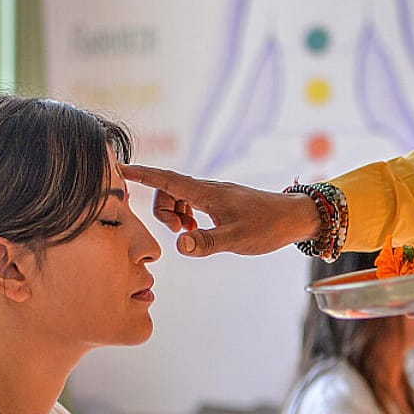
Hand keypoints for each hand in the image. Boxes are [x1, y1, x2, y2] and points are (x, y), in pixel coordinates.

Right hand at [120, 164, 320, 256]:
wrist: (294, 217)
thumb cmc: (267, 227)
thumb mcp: (235, 239)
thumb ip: (205, 243)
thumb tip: (178, 245)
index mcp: (206, 193)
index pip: (165, 179)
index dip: (140, 174)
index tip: (118, 169)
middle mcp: (207, 189)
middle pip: (167, 189)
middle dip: (162, 209)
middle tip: (179, 232)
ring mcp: (214, 194)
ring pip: (178, 196)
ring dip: (174, 214)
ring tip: (190, 233)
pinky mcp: (220, 202)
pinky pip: (191, 202)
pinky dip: (186, 215)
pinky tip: (197, 230)